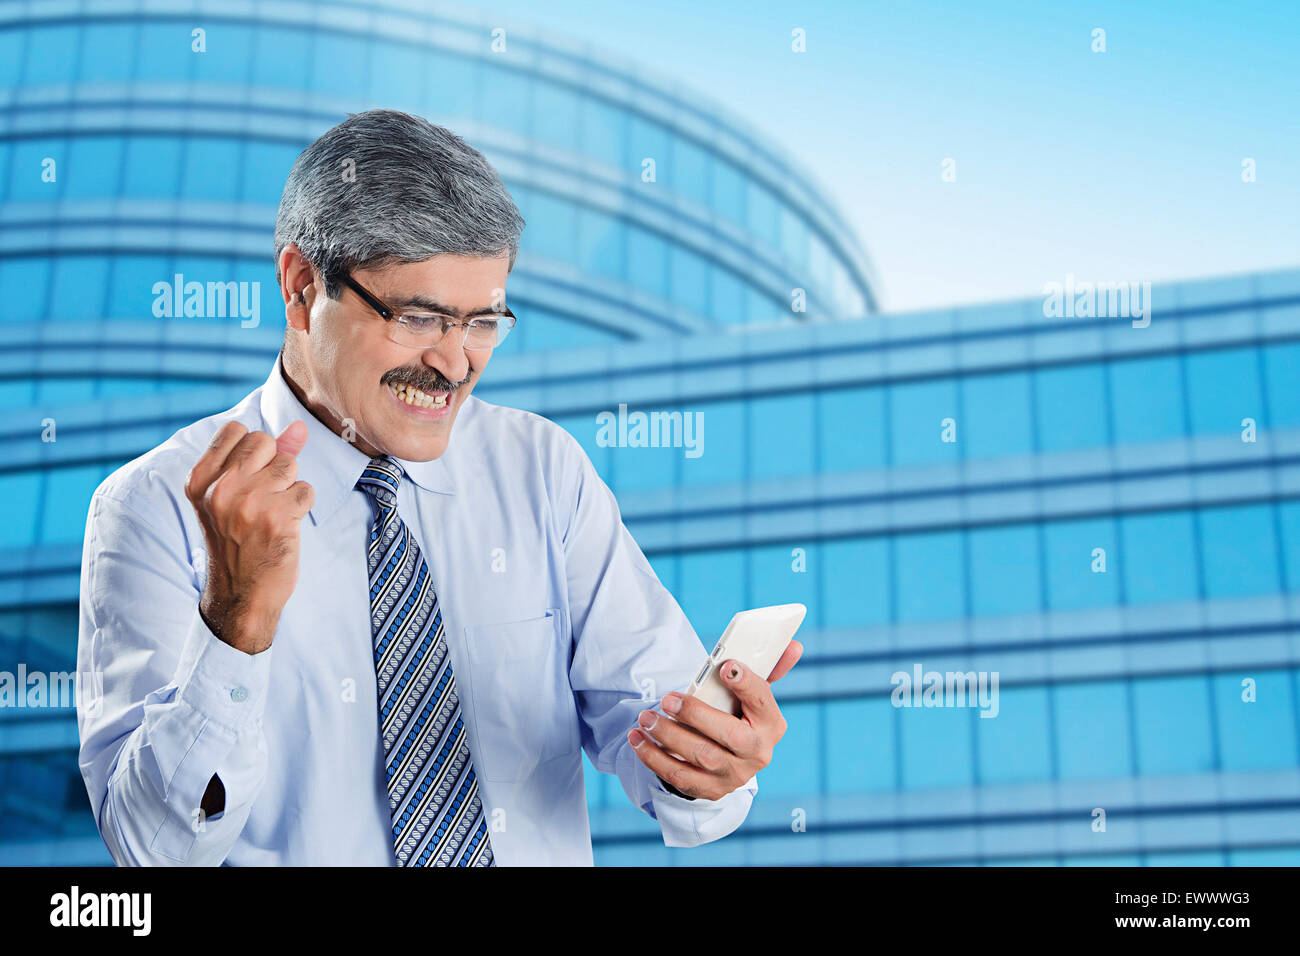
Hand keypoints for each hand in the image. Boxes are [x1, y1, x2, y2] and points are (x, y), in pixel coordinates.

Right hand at [185, 420, 313, 654]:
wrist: (242, 594)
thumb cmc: (239, 541)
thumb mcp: (235, 497)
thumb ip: (265, 458)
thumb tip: (299, 426)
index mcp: (200, 481)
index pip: (236, 431)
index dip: (254, 450)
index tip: (249, 478)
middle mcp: (220, 489)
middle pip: (265, 442)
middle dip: (274, 465)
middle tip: (264, 499)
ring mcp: (248, 504)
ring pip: (290, 465)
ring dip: (290, 488)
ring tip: (273, 513)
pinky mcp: (277, 519)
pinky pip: (306, 490)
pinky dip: (302, 506)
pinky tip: (285, 526)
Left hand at [628, 640, 802, 800]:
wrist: (730, 760)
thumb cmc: (738, 716)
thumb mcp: (753, 695)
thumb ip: (768, 668)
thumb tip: (793, 645)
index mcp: (772, 723)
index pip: (762, 700)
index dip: (745, 684)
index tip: (725, 667)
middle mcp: (758, 752)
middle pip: (730, 735)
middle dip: (695, 715)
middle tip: (667, 699)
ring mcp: (735, 775)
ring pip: (701, 757)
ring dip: (669, 737)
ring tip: (646, 718)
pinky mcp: (711, 790)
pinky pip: (680, 778)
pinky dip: (654, 759)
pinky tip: (638, 740)